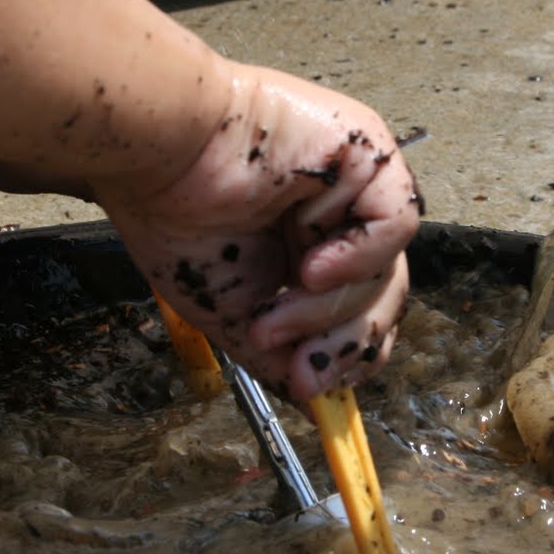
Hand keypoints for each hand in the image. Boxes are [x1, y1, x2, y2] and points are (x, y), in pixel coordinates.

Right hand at [95, 66, 420, 400]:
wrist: (158, 156)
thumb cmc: (177, 216)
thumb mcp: (233, 310)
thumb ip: (280, 354)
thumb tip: (316, 400)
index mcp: (308, 243)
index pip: (360, 308)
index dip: (343, 354)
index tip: (307, 383)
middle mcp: (338, 215)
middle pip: (381, 297)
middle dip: (338, 344)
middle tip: (300, 371)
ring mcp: (356, 184)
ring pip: (385, 271)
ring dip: (328, 310)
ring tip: (273, 316)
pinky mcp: (369, 152)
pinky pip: (395, 222)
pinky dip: (358, 259)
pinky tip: (310, 269)